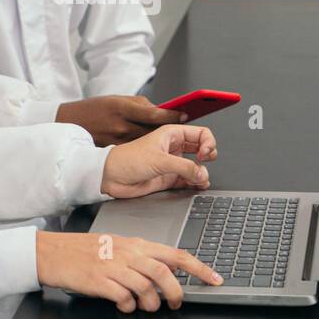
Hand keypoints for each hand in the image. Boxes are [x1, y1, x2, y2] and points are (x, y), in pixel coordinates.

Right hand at [35, 231, 222, 311]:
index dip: (199, 268)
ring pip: (145, 287)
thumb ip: (143, 256)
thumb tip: (169, 268)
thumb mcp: (119, 246)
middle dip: (175, 292)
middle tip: (175, 303)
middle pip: (163, 272)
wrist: (54, 253)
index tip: (215, 279)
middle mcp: (128, 254)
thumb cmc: (86, 251)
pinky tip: (124, 306)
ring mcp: (113, 267)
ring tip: (145, 306)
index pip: (175, 253)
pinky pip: (123, 298)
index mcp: (136, 244)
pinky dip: (129, 306)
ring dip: (150, 302)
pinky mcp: (99, 282)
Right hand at [56, 94, 185, 145]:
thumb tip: (161, 111)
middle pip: (154, 131)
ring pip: (148, 144)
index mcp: (122, 108)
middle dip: (171, 131)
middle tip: (185, 131)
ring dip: (161, 143)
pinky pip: (137, 152)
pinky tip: (153, 150)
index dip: (172, 115)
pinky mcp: (115, 152)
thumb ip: (140, 105)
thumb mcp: (117, 99)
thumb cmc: (94, 108)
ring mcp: (117, 141)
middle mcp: (121, 126)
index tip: (185, 115)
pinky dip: (147, 150)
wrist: (69, 123)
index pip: (153, 113)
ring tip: (172, 141)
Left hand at [101, 124, 216, 198]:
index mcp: (171, 134)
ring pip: (196, 166)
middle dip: (208, 156)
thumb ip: (184, 167)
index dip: (208, 143)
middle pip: (201, 148)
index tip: (204, 154)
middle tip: (205, 162)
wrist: (111, 177)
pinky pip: (188, 180)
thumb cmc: (127, 160)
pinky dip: (196, 183)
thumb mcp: (159, 160)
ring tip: (200, 179)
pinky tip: (198, 185)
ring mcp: (172, 163)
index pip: (200, 133)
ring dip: (202, 172)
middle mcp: (173, 147)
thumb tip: (202, 173)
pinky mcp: (168, 178)